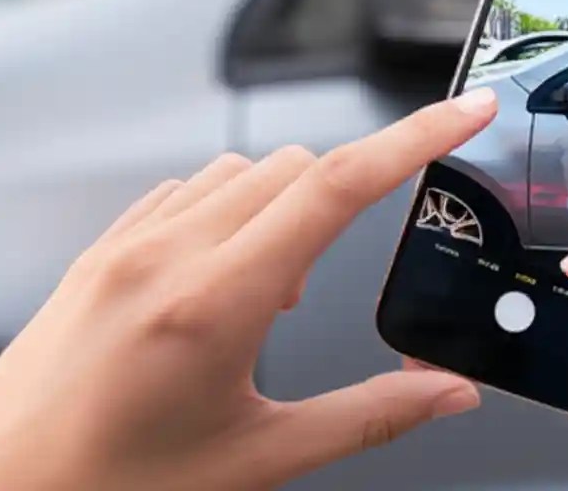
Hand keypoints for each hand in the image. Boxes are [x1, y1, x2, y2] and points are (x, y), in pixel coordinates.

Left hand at [0, 89, 498, 490]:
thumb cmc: (110, 485)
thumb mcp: (259, 459)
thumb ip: (369, 417)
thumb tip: (448, 393)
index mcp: (216, 302)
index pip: (338, 186)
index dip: (414, 138)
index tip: (463, 113)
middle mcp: (169, 254)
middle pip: (297, 166)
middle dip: (347, 193)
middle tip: (330, 284)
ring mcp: (129, 245)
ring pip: (242, 170)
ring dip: (284, 205)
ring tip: (271, 296)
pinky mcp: (103, 251)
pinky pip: (188, 190)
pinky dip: (230, 210)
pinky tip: (221, 278)